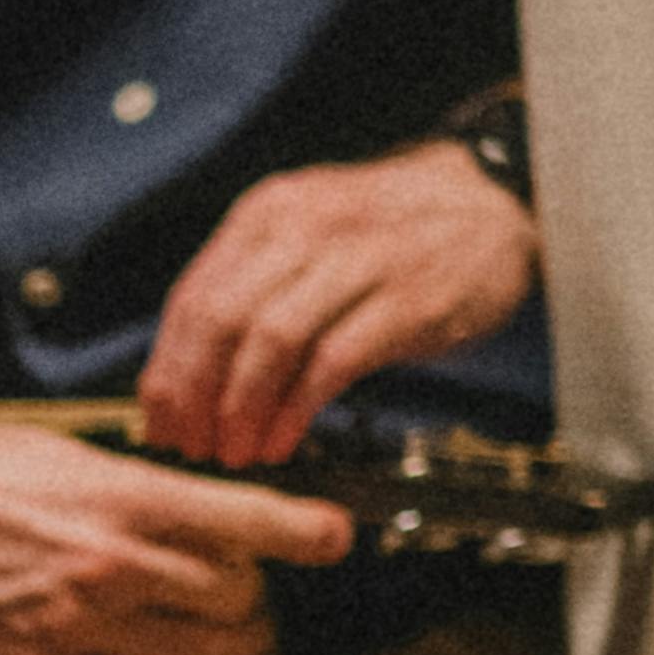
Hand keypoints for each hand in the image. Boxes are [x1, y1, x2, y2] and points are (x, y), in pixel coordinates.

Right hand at [0, 387, 356, 654]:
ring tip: (216, 631)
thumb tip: (209, 524)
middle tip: (240, 585)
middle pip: (231, 596)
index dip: (302, 530)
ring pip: (198, 653)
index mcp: (118, 498)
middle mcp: (106, 564)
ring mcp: (74, 623)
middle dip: (246, 591)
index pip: (243, 521)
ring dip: (221, 644)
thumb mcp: (71, 458)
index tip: (334, 535)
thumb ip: (142, 496)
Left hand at [137, 146, 541, 472]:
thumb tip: (187, 371)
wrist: (493, 203)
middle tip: (193, 446)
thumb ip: (251, 287)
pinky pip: (331, 361)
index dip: (167, 371)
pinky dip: (296, 408)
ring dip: (242, 408)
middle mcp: (304, 229)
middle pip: (222, 320)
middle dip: (195, 396)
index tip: (160, 423)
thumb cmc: (390, 235)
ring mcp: (357, 261)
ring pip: (271, 341)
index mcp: (266, 215)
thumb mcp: (308, 236)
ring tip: (236, 451)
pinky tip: (282, 438)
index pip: (193, 298)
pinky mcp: (405, 300)